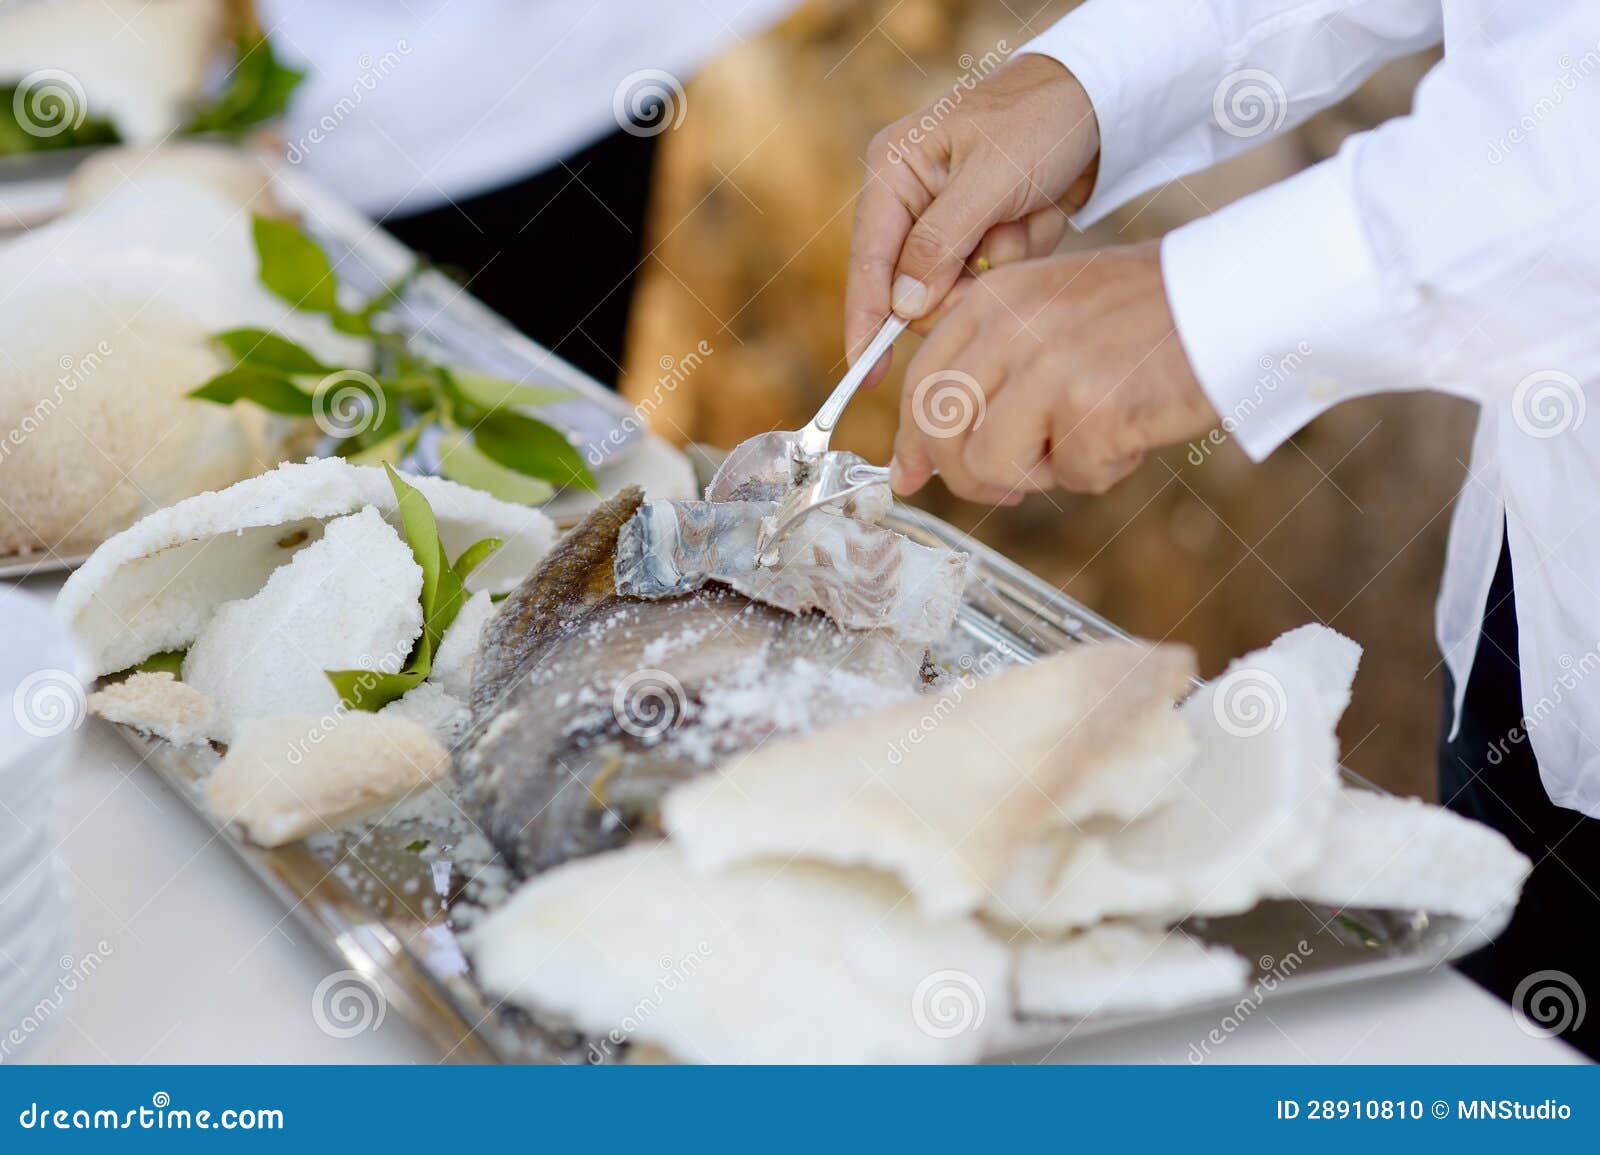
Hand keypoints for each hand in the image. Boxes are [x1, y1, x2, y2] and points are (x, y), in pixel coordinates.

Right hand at [846, 54, 1100, 386]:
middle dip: (962, 282)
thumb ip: (942, 244)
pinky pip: (989, 278)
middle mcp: (909, 201)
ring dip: (998, 263)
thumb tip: (903, 306)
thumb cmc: (1038, 118)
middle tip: (999, 249)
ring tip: (1023, 214)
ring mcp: (943, 222)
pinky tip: (1032, 214)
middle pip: (913, 288)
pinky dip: (1018, 254)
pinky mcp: (977, 236)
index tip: (868, 374)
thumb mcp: (990, 178)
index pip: (869, 261)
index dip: (867, 321)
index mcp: (893, 174)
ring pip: (956, 289)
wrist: (1097, 98)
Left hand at [891, 243, 1219, 501]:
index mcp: (992, 301)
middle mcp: (1009, 329)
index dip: (913, 440)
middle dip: (967, 475)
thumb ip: (986, 369)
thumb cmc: (1145, 316)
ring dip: (1035, 476)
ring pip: (989, 464)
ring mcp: (1047, 369)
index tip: (913, 475)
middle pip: (941, 432)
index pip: (919, 383)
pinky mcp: (1090, 408)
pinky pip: (1070, 475)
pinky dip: (1101, 471)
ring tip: (1080, 449)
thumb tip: (919, 457)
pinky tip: (1128, 436)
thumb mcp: (1048, 314)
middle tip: (1010, 482)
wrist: (1229, 300)